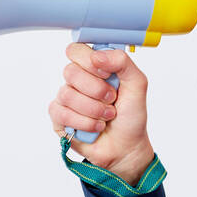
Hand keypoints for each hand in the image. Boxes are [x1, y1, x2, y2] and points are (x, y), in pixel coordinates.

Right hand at [49, 42, 154, 180]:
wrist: (126, 146)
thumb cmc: (131, 115)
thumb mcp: (137, 84)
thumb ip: (122, 61)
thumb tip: (97, 55)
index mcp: (93, 67)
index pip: (76, 50)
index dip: (89, 61)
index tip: (107, 74)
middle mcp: (77, 80)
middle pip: (70, 71)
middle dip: (96, 90)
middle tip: (111, 99)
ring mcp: (65, 99)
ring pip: (67, 94)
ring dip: (94, 109)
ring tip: (107, 116)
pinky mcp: (58, 118)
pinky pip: (62, 113)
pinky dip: (84, 122)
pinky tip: (95, 127)